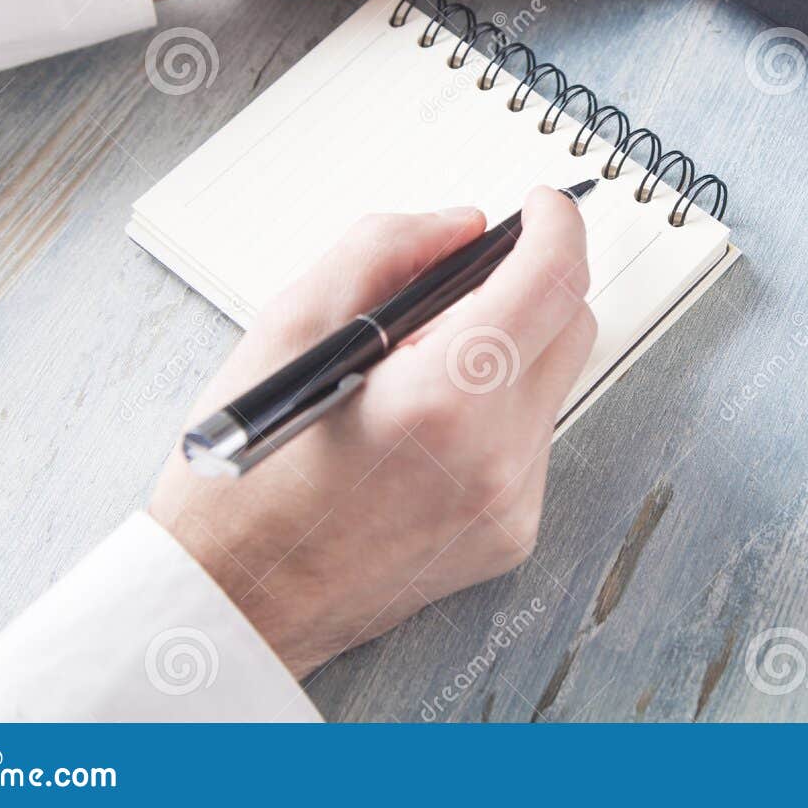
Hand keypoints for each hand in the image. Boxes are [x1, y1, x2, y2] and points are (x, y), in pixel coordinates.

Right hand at [148, 188, 595, 677]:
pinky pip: (532, 440)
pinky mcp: (511, 534)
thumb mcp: (289, 323)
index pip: (553, 280)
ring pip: (553, 382)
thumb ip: (385, 249)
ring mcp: (511, 503)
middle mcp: (497, 455)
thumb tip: (462, 226)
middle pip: (572, 326)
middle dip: (532, 284)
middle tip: (462, 284)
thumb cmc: (246, 470)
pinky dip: (495, 412)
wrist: (235, 600)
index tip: (539, 206)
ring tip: (419, 371)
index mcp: (445, 396)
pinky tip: (424, 429)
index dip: (555, 224)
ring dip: (509, 352)